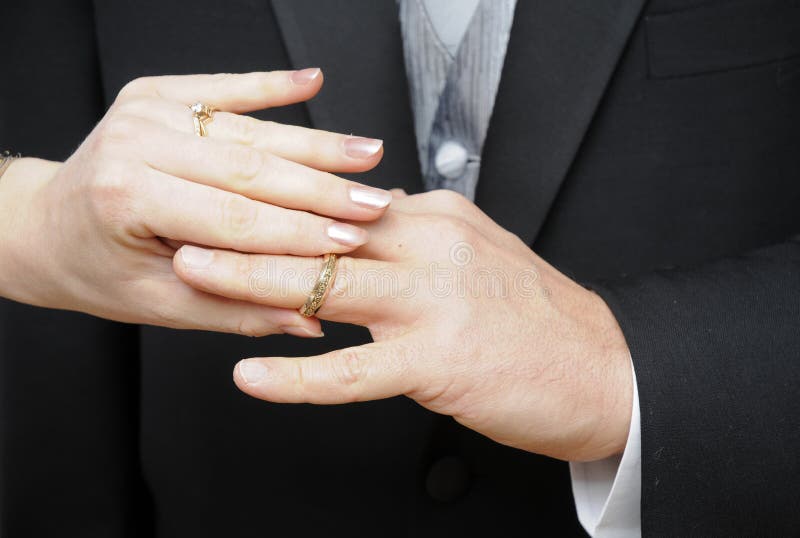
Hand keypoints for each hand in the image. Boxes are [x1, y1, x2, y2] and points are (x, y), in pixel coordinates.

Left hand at [0, 70, 393, 336]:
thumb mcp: (162, 306)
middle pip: (250, 168)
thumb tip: (309, 319)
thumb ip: (237, 311)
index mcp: (128, 198)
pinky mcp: (159, 93)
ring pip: (249, 130)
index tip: (353, 240)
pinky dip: (272, 85)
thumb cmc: (99, 270)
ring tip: (367, 154)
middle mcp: (135, 143)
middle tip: (376, 201)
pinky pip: (226, 86)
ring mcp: (147, 111)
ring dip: (314, 143)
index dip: (300, 231)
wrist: (47, 226)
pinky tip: (313, 80)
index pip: (234, 218)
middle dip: (322, 187)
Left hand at [172, 190, 632, 460]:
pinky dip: (293, 374)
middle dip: (246, 224)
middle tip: (186, 220)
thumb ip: (414, 239)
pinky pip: (349, 370)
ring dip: (251, 277)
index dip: (277, 201)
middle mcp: (433, 245)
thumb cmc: (534, 318)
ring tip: (195, 274)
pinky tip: (251, 374)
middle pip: (322, 227)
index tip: (228, 199)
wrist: (603, 369)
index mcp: (438, 217)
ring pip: (326, 282)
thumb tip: (359, 228)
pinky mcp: (439, 360)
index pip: (339, 199)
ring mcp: (435, 301)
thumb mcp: (475, 254)